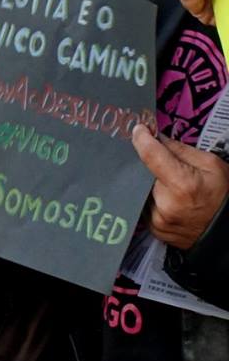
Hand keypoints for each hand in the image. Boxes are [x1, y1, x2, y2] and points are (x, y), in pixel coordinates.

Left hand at [132, 121, 228, 249]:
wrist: (226, 230)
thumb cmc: (223, 195)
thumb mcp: (211, 165)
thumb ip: (181, 150)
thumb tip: (157, 138)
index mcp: (182, 185)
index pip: (150, 155)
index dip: (142, 139)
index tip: (139, 130)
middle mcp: (165, 204)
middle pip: (144, 173)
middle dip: (150, 165)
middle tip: (163, 164)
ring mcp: (157, 219)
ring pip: (142, 189)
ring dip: (150, 183)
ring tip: (170, 184)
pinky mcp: (153, 228)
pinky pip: (145, 205)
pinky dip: (153, 198)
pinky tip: (167, 197)